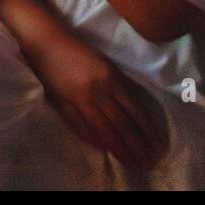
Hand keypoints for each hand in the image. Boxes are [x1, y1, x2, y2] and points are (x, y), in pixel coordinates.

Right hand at [23, 28, 169, 170]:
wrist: (47, 43)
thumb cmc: (79, 50)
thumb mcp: (106, 63)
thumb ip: (121, 84)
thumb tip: (137, 108)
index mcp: (111, 78)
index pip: (134, 110)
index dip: (147, 130)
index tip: (157, 145)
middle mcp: (98, 91)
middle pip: (121, 124)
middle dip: (136, 145)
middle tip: (147, 161)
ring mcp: (79, 100)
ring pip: (103, 129)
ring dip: (118, 148)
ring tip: (130, 161)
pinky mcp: (64, 104)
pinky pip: (81, 126)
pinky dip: (94, 139)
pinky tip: (104, 148)